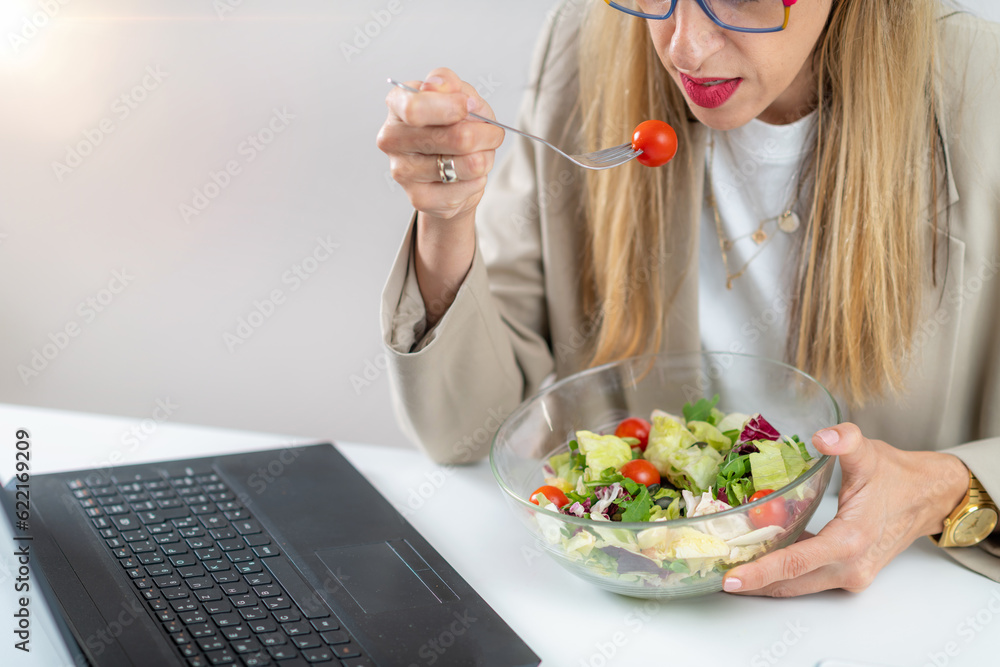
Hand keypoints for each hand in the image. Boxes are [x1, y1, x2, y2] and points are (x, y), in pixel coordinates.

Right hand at [377, 68, 503, 222]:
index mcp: (398, 104)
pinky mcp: (419, 198)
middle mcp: (392, 138)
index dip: (450, 108)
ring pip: (467, 165)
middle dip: (486, 135)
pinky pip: (466, 188)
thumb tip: (444, 86)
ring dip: (485, 159)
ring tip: (479, 155)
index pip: (415, 108)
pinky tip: (467, 176)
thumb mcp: (458, 95)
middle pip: (456, 138)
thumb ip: (451, 85)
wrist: (451, 168)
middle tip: (492, 134)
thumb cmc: (453, 125)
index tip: (468, 107)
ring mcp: (402, 171)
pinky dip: (477, 181)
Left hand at [722, 422, 968, 596]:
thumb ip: (846, 441)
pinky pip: (809, 578)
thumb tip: (824, 436)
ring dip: (766, 580)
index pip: (796, 563)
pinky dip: (783, 573)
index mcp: (850, 542)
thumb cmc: (897, 477)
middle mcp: (850, 567)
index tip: (731, 577)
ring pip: (799, 586)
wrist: (928, 497)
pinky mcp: (850, 574)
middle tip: (715, 572)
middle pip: (791, 583)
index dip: (760, 571)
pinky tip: (759, 559)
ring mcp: (851, 575)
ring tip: (730, 567)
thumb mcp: (870, 453)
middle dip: (753, 582)